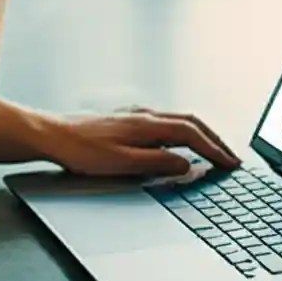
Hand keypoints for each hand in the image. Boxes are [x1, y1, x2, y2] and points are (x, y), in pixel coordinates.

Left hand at [46, 107, 243, 177]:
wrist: (49, 135)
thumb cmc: (80, 151)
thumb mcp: (122, 164)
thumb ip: (157, 164)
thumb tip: (187, 166)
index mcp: (148, 124)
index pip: (193, 135)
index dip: (215, 150)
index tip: (231, 164)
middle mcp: (144, 114)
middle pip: (191, 123)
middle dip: (215, 140)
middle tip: (231, 157)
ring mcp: (134, 115)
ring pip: (179, 120)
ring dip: (200, 135)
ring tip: (212, 150)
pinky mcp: (125, 119)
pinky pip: (164, 122)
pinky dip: (182, 132)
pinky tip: (177, 143)